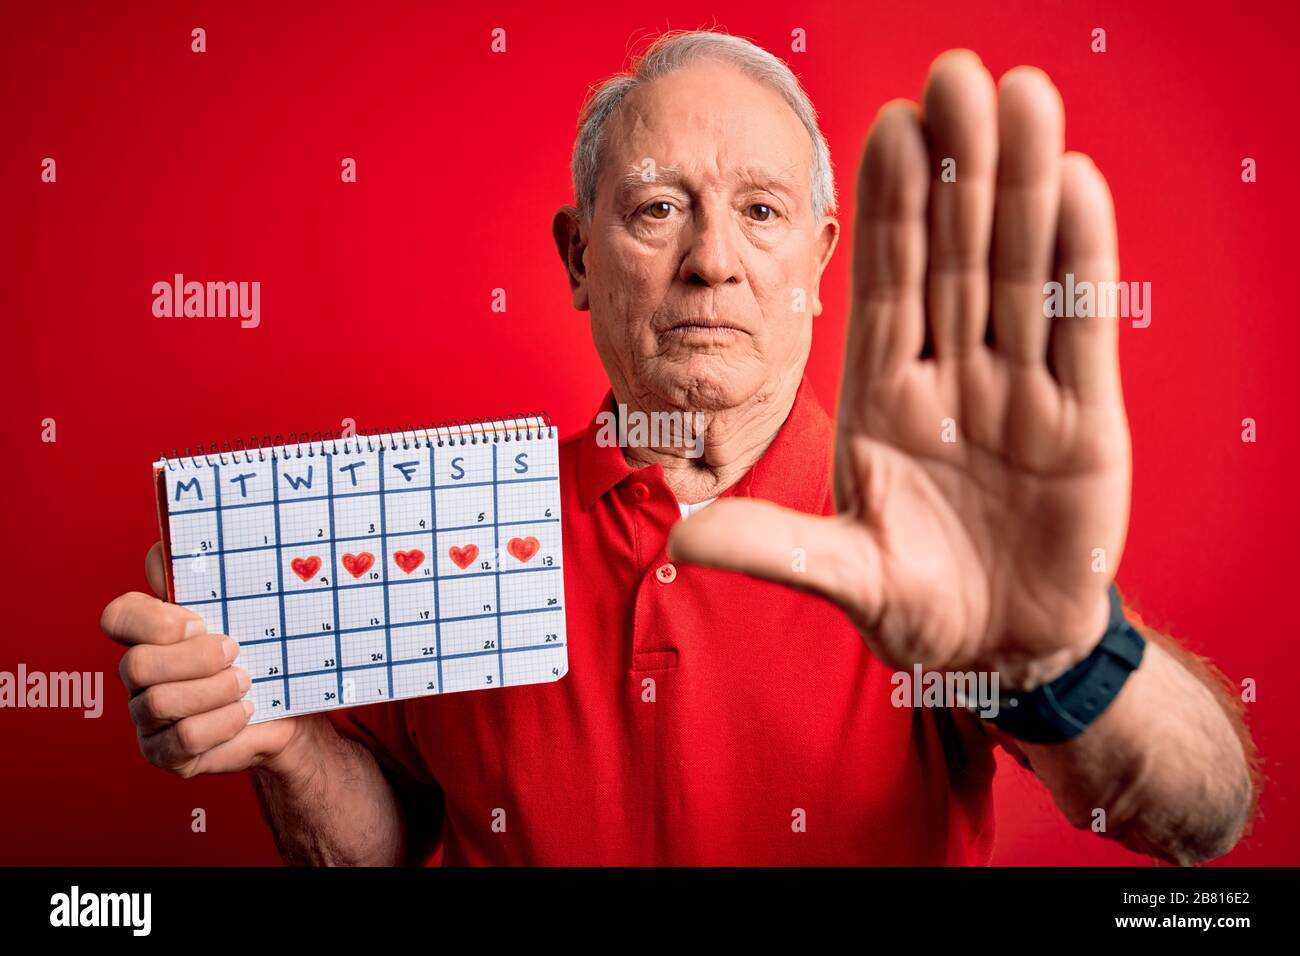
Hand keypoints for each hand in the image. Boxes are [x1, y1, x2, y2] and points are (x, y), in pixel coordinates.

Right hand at [102, 542, 322, 776]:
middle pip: (138, 665)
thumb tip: (173, 544)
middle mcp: (139, 675)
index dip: (154, 619)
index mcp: (150, 633)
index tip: (201, 621)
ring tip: (246, 682)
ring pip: (160, 703)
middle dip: (196, 659)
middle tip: (236, 653)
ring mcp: (147, 718)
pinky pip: (182, 740)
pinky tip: (245, 711)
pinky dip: (222, 722)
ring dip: (215, 691)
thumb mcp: (243, 605)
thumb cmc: (260, 649)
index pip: (119, 616)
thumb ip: (204, 575)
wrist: (290, 703)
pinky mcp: (166, 754)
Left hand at [669, 50, 1129, 688]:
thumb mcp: (841, 574)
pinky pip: (1082, 331)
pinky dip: (1083, 263)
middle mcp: (951, 381)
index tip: (885, 126)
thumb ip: (770, 544)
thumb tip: (671, 529)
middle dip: (957, 171)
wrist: (1002, 652)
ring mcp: (1020, 394)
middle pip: (955, 259)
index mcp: (884, 402)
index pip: (884, 288)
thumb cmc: (918, 607)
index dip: (888, 211)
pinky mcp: (1086, 422)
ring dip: (1025, 189)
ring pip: (1021, 275)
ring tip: (1026, 100)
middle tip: (959, 73)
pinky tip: (1080, 187)